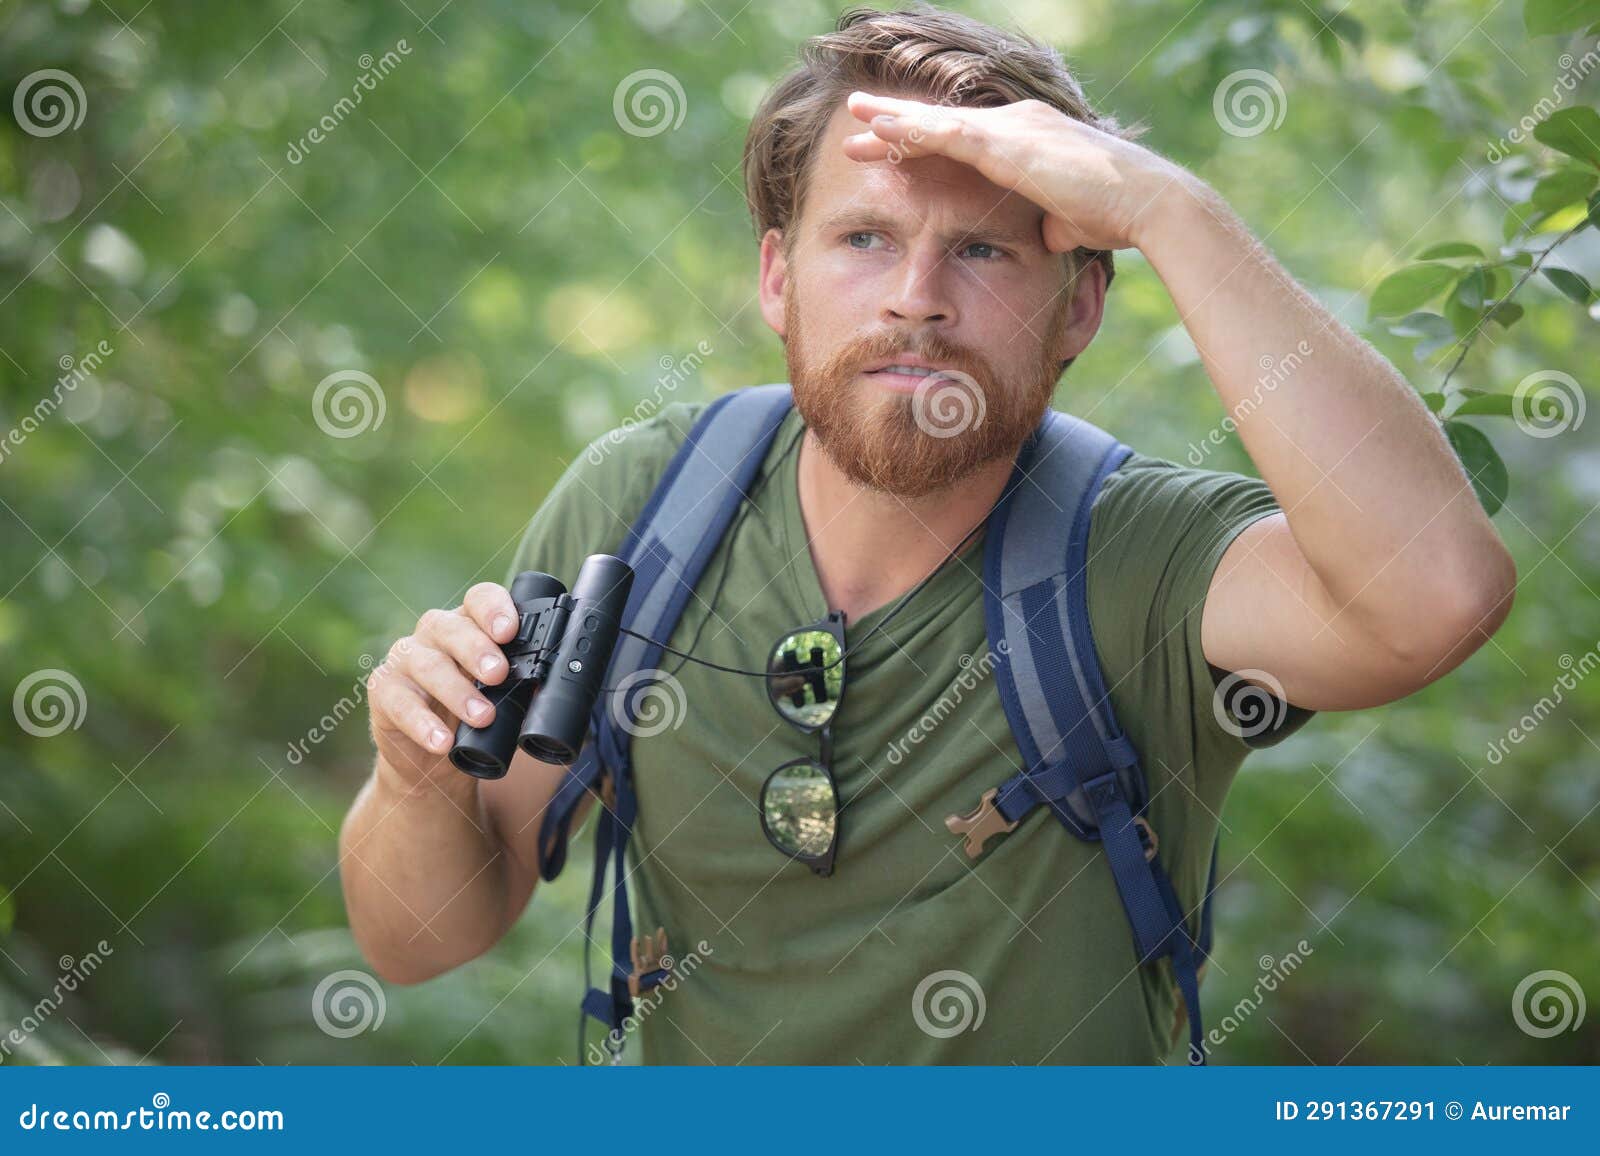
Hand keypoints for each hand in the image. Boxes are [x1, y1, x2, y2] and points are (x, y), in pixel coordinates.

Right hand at [366, 582, 519, 790]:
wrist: (431, 759)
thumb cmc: (472, 716)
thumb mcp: (501, 696)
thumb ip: (521, 681)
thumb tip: (555, 683)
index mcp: (470, 625)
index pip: (480, 599)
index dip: (494, 609)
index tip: (510, 631)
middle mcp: (434, 635)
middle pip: (451, 627)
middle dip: (476, 649)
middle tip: (498, 674)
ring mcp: (405, 660)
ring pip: (426, 664)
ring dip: (457, 691)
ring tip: (482, 717)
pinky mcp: (384, 691)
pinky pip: (399, 702)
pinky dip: (422, 724)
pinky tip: (442, 742)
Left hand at [840, 90, 1189, 254]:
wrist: (1146, 204)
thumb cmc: (1116, 214)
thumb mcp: (1073, 221)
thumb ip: (1054, 223)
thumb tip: (1048, 236)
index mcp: (1028, 137)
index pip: (963, 136)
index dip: (923, 139)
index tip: (888, 145)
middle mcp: (1017, 123)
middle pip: (944, 120)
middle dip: (898, 120)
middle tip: (856, 117)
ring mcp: (1013, 128)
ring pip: (938, 121)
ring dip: (893, 119)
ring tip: (854, 115)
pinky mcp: (1010, 145)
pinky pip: (948, 135)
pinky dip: (912, 132)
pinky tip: (881, 130)